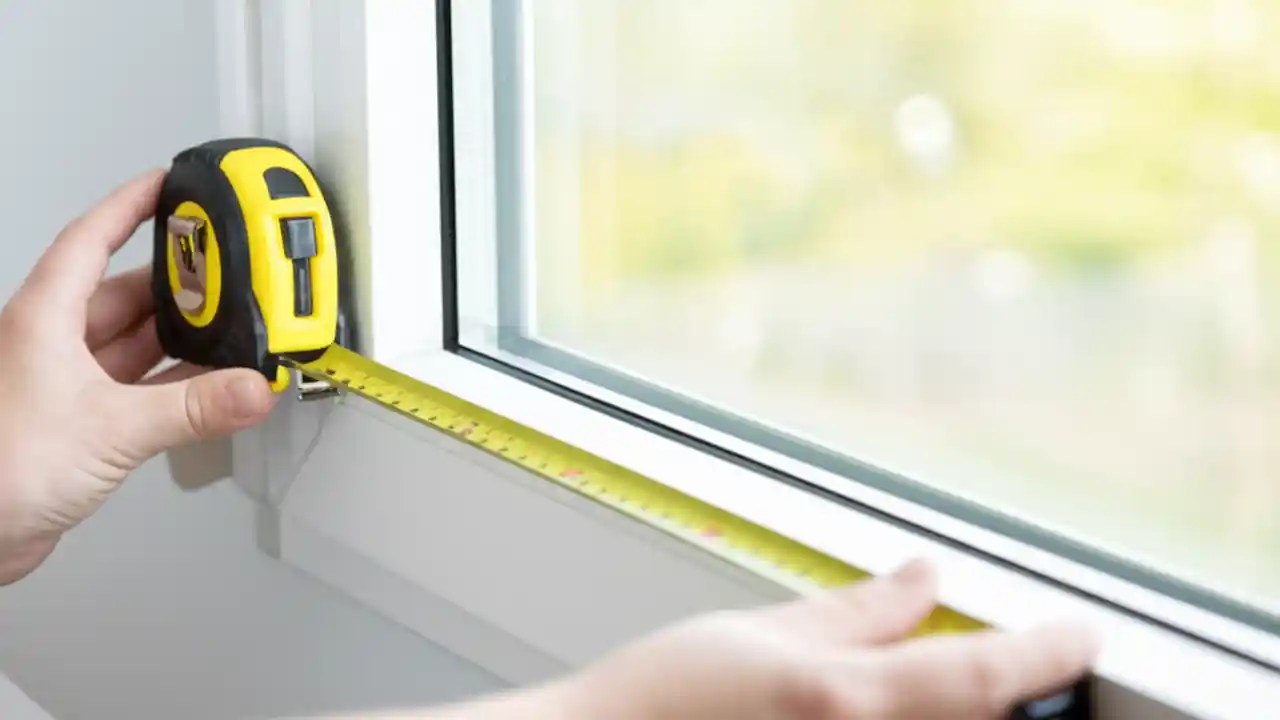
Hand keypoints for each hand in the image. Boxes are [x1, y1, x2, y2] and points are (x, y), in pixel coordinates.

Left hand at [0, 171, 278, 583]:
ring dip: (181, 338)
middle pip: (126, 292)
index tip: (169, 185)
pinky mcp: (80, 422)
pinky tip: (210, 386)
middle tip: (228, 271)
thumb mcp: (110, 429)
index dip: (131, 206)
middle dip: (179, 283)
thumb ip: (191, 407)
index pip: (91, 239)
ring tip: (232, 328)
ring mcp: (66, 383)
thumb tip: (251, 388)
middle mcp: (53, 343)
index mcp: (44, 319)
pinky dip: (175, 382)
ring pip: (134, 340)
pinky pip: (138, 385)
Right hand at [421, 560, 1095, 719]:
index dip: (1048, 651)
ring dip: (967, 712)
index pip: (982, 675)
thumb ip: (856, 614)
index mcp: (840, 699)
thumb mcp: (761, 636)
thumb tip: (921, 579)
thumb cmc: (656, 702)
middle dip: (1012, 691)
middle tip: (1021, 660)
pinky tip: (881, 711)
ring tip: (932, 682)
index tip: (1080, 632)